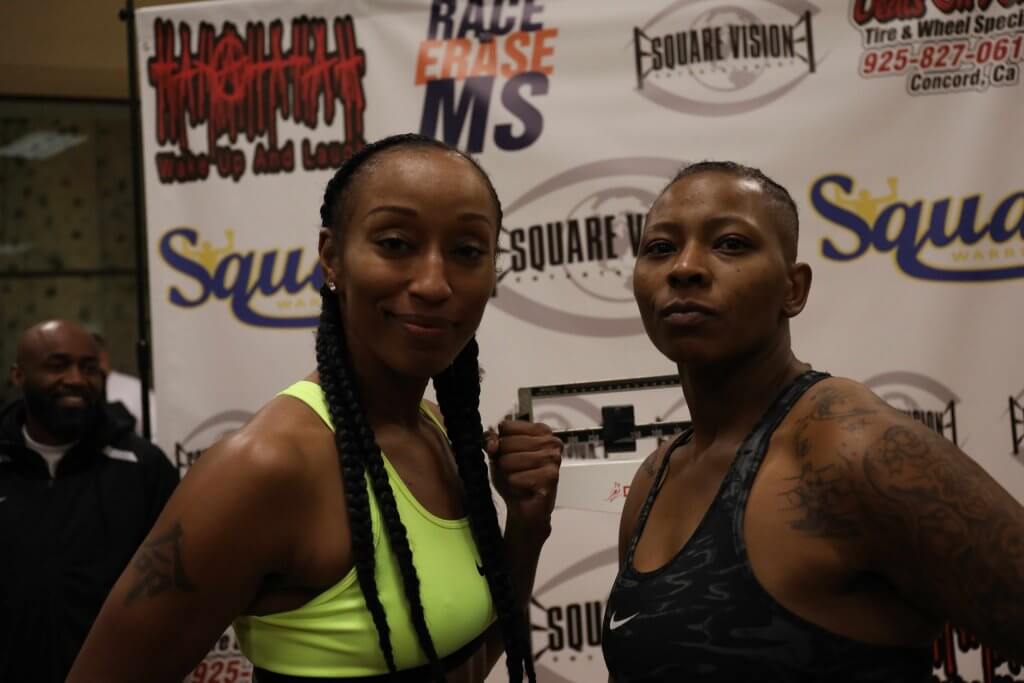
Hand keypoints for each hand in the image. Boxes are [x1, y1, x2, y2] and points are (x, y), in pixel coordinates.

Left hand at [485, 420, 561, 540]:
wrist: (525, 507)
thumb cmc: (514, 477)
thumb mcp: (498, 455)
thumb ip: (491, 442)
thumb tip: (493, 444)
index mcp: (541, 430)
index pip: (506, 426)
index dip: (500, 442)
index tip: (508, 454)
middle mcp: (551, 441)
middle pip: (506, 442)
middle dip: (503, 460)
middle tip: (515, 471)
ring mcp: (553, 458)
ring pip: (509, 460)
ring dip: (508, 474)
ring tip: (518, 479)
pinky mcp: (551, 477)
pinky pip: (515, 477)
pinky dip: (513, 485)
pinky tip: (524, 488)